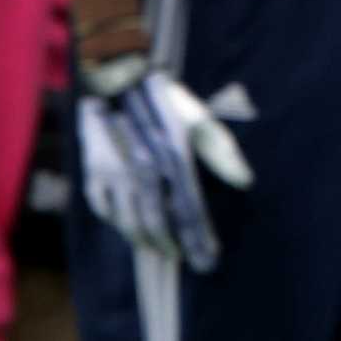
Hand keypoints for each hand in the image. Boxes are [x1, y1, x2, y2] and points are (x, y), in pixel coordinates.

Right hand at [77, 55, 254, 271]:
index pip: (188, 207)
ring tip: (162, 252)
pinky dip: (117, 223)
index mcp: (171, 157)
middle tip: (189, 263)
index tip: (211, 257)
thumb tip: (246, 182)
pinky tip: (129, 230)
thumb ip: (222, 152)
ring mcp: (114, 172)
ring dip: (146, 240)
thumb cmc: (166, 100)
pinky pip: (103, 208)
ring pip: (129, 220)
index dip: (199, 235)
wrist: (119, 78)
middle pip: (158, 220)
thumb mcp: (200, 118)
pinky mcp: (94, 170)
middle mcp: (142, 169)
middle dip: (175, 246)